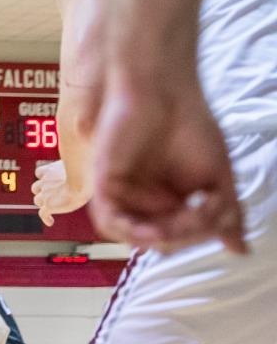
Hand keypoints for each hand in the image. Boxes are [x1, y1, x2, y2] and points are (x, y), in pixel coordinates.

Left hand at [32, 162, 87, 226]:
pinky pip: (42, 214)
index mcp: (51, 170)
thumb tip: (84, 165)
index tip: (47, 180)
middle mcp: (45, 181)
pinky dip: (46, 218)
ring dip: (44, 203)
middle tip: (55, 195)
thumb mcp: (78, 164)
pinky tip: (50, 222)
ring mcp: (45, 194)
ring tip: (55, 206)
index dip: (43, 177)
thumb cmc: (84, 171)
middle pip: (36, 187)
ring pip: (37, 200)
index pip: (40, 173)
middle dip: (43, 191)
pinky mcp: (48, 205)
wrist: (81, 181)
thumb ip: (75, 166)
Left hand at [88, 73, 243, 252]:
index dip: (200, 235)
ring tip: (185, 219)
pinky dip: (131, 231)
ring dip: (162, 236)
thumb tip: (241, 251)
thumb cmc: (192, 127)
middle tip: (205, 214)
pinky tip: (155, 230)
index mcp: (167, 201)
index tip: (221, 215)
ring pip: (133, 236)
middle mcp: (142, 201)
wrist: (164, 91)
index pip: (180, 236)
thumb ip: (226, 214)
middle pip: (158, 239)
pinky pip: (108, 221)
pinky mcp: (103, 185)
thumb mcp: (218, 177)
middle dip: (185, 234)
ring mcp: (121, 194)